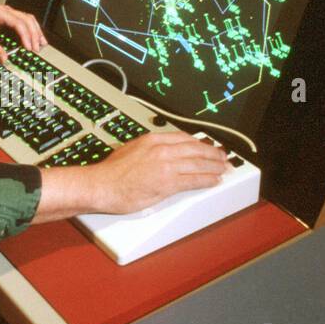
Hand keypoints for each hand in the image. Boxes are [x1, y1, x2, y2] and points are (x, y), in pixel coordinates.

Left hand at [0, 5, 46, 62]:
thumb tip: (6, 60)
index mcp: (0, 13)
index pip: (19, 23)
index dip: (26, 36)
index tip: (29, 47)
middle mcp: (6, 10)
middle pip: (27, 19)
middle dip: (34, 34)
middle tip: (37, 48)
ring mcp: (8, 13)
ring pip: (28, 19)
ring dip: (36, 30)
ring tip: (42, 43)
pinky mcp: (9, 17)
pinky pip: (24, 21)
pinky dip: (31, 29)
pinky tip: (35, 37)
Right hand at [90, 131, 230, 214]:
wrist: (101, 185)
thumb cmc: (110, 173)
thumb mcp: (130, 149)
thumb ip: (147, 149)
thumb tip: (154, 153)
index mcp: (153, 140)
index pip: (184, 138)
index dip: (200, 143)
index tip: (206, 146)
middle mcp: (162, 149)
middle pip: (195, 149)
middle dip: (212, 154)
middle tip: (223, 157)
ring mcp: (166, 165)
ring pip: (198, 163)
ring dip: (214, 166)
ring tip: (223, 169)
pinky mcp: (168, 182)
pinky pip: (194, 179)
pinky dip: (207, 180)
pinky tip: (213, 180)